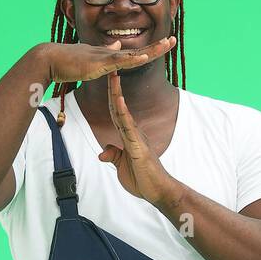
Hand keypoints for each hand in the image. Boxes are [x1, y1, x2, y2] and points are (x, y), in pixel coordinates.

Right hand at [45, 35, 174, 87]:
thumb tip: (118, 42)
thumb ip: (105, 51)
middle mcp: (109, 52)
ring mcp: (105, 56)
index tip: (164, 43)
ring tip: (167, 44)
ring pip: (133, 53)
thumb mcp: (90, 57)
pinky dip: (133, 59)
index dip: (149, 48)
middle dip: (157, 46)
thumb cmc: (67, 61)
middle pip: (138, 50)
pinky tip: (145, 57)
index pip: (133, 51)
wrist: (50, 59)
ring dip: (151, 49)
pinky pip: (119, 61)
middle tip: (174, 39)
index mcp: (108, 53)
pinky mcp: (99, 63)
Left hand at [98, 70, 182, 208]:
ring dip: (116, 94)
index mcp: (129, 136)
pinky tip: (118, 100)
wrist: (158, 191)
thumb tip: (102, 152)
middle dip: (113, 88)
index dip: (110, 97)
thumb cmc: (143, 180)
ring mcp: (137, 138)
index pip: (117, 113)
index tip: (107, 81)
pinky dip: (123, 113)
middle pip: (119, 107)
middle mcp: (134, 133)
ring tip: (113, 76)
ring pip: (123, 112)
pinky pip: (129, 127)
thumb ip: (114, 156)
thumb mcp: (121, 167)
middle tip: (109, 68)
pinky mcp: (139, 146)